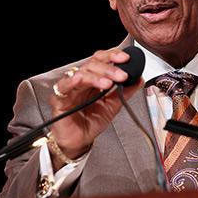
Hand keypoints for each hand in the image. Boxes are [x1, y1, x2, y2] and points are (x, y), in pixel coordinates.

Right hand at [48, 48, 143, 167]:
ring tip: (108, 83)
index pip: (101, 59)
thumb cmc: (91, 122)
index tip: (126, 59)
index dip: (113, 56)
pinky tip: (80, 80)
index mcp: (94, 78)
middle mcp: (81, 80)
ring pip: (81, 73)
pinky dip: (72, 82)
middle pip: (93, 64)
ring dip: (96, 76)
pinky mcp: (59, 99)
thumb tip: (138, 78)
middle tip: (122, 75)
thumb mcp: (113, 105)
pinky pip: (64, 86)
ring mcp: (70, 88)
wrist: (79, 141)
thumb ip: (125, 91)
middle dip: (109, 68)